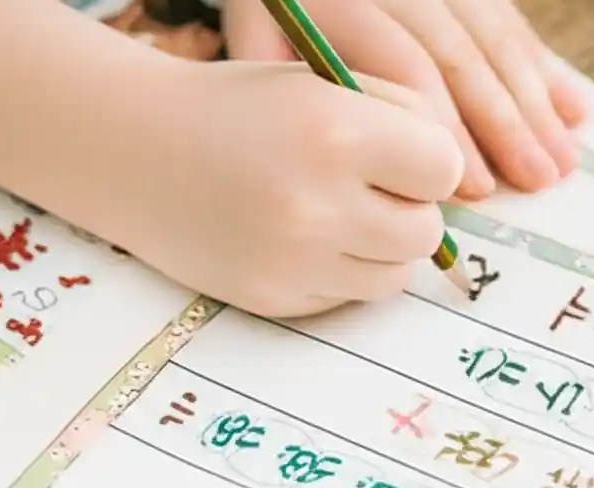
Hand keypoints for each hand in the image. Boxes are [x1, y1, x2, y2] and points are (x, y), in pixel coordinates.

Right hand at [71, 60, 463, 317]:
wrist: (134, 150)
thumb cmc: (236, 107)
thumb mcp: (320, 82)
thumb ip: (399, 117)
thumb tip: (459, 179)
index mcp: (336, 132)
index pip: (443, 168)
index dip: (425, 161)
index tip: (396, 155)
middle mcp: (317, 204)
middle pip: (425, 232)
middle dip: (408, 209)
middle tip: (367, 188)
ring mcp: (293, 261)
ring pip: (393, 276)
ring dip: (381, 248)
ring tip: (339, 216)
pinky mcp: (273, 299)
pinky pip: (345, 298)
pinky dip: (338, 273)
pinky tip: (298, 239)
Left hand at [222, 0, 587, 199]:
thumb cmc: (267, 15)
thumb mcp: (259, 46)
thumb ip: (293, 96)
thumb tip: (362, 173)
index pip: (405, 66)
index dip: (447, 129)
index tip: (475, 188)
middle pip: (460, 52)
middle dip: (507, 122)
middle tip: (537, 181)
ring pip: (494, 35)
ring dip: (535, 101)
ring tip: (561, 162)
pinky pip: (508, 18)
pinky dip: (543, 68)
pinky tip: (572, 110)